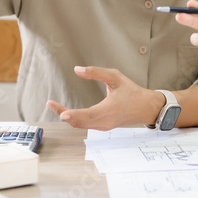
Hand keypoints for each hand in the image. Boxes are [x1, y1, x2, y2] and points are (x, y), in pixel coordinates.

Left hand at [46, 66, 163, 129]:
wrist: (146, 108)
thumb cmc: (132, 92)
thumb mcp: (116, 77)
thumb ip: (96, 72)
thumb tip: (77, 69)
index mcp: (109, 110)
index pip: (87, 115)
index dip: (73, 114)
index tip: (61, 112)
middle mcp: (105, 122)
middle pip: (79, 122)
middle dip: (63, 113)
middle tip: (50, 103)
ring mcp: (104, 126)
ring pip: (81, 125)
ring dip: (68, 117)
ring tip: (55, 107)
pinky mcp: (104, 127)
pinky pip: (86, 125)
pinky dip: (75, 120)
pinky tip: (68, 113)